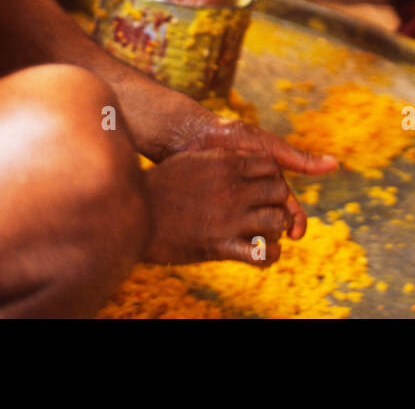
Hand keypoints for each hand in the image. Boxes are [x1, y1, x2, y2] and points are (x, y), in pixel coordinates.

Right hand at [143, 149, 294, 264]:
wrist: (134, 214)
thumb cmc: (160, 185)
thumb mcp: (192, 160)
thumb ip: (220, 159)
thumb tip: (239, 159)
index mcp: (227, 163)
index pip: (271, 165)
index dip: (272, 177)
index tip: (265, 187)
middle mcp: (233, 189)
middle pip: (280, 191)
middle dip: (278, 202)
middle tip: (269, 210)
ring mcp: (229, 218)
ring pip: (277, 221)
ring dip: (276, 228)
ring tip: (267, 232)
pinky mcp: (220, 246)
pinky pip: (261, 253)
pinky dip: (269, 255)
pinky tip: (265, 253)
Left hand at [179, 112, 338, 239]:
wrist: (190, 135)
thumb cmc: (231, 136)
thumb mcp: (265, 148)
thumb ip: (297, 158)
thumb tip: (336, 163)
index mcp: (269, 182)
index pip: (289, 210)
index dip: (296, 224)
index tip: (296, 234)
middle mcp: (253, 195)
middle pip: (273, 223)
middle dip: (276, 232)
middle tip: (273, 238)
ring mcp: (232, 205)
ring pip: (251, 228)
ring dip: (256, 237)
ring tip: (254, 241)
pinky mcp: (210, 211)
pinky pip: (225, 229)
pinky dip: (231, 236)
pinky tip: (230, 242)